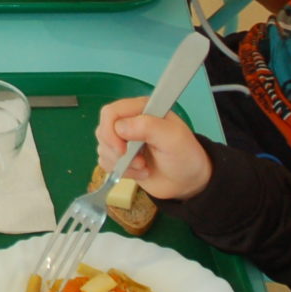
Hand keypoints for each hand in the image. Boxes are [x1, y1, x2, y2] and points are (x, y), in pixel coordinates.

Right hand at [94, 99, 210, 197]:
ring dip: (122, 163)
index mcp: (141, 109)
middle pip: (103, 131)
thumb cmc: (184, 156)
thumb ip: (148, 127)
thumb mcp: (173, 138)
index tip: (123, 150)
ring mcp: (124, 140)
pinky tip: (140, 173)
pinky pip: (105, 162)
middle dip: (117, 151)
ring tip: (143, 167)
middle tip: (139, 161)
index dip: (111, 132)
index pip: (110, 112)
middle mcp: (130, 121)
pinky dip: (121, 171)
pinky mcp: (121, 157)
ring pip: (103, 148)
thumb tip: (119, 127)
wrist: (187, 182)